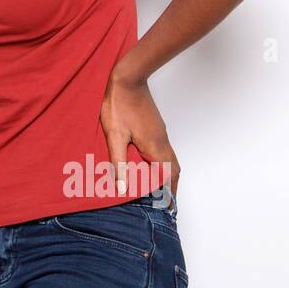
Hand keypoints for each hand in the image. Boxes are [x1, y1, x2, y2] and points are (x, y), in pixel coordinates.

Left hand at [100, 71, 180, 202]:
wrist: (127, 78)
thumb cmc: (119, 105)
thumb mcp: (114, 136)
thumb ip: (119, 163)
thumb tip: (123, 187)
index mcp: (154, 147)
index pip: (167, 178)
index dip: (168, 194)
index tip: (168, 209)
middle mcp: (162, 142)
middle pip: (173, 171)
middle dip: (172, 188)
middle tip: (169, 204)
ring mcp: (161, 134)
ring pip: (171, 160)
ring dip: (170, 176)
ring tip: (164, 190)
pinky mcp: (156, 128)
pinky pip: (166, 151)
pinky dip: (165, 164)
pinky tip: (154, 165)